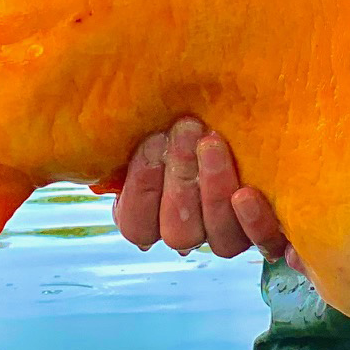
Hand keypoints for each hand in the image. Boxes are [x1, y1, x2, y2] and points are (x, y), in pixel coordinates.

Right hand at [103, 116, 304, 273]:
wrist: (248, 107)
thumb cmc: (196, 108)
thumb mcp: (157, 114)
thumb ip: (131, 128)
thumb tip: (80, 117)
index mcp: (153, 212)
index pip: (137, 226)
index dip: (141, 188)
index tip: (152, 140)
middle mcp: (193, 231)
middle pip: (179, 233)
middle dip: (179, 179)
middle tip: (186, 129)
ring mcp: (231, 234)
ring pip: (221, 239)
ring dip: (213, 191)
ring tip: (213, 142)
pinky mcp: (268, 231)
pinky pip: (265, 243)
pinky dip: (255, 222)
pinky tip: (247, 192)